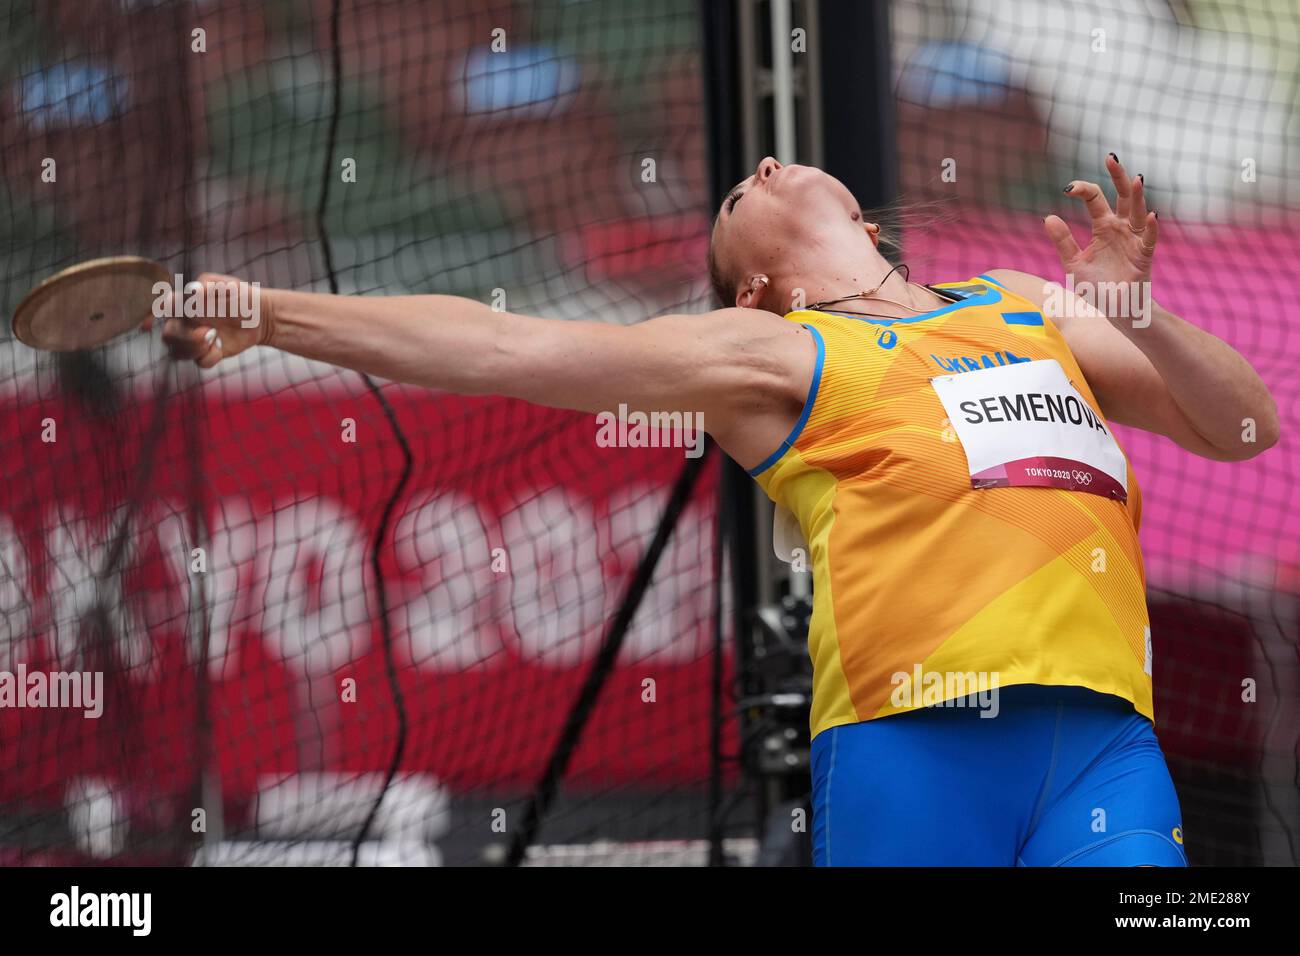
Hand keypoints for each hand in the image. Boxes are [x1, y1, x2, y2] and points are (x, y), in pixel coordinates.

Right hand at [159, 272, 273, 367]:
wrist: (259, 316)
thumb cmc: (241, 296)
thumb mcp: (229, 287)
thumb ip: (210, 287)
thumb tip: (193, 291)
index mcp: (185, 302)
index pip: (163, 307)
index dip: (153, 314)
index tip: (160, 321)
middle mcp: (185, 321)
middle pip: (168, 334)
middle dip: (186, 337)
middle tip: (209, 332)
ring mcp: (194, 338)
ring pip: (177, 352)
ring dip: (195, 349)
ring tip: (214, 338)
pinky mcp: (206, 352)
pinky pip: (199, 362)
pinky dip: (210, 357)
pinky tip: (220, 348)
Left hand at [1044, 154, 1157, 321]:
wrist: (1114, 309)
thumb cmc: (1096, 286)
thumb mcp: (1073, 262)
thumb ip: (1063, 241)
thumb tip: (1048, 217)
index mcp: (1102, 227)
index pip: (1094, 199)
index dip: (1083, 190)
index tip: (1068, 189)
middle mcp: (1120, 228)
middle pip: (1122, 196)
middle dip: (1117, 177)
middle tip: (1110, 158)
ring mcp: (1134, 240)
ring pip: (1137, 212)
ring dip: (1137, 197)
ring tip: (1135, 179)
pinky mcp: (1144, 256)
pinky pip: (1149, 239)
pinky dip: (1151, 228)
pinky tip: (1152, 215)